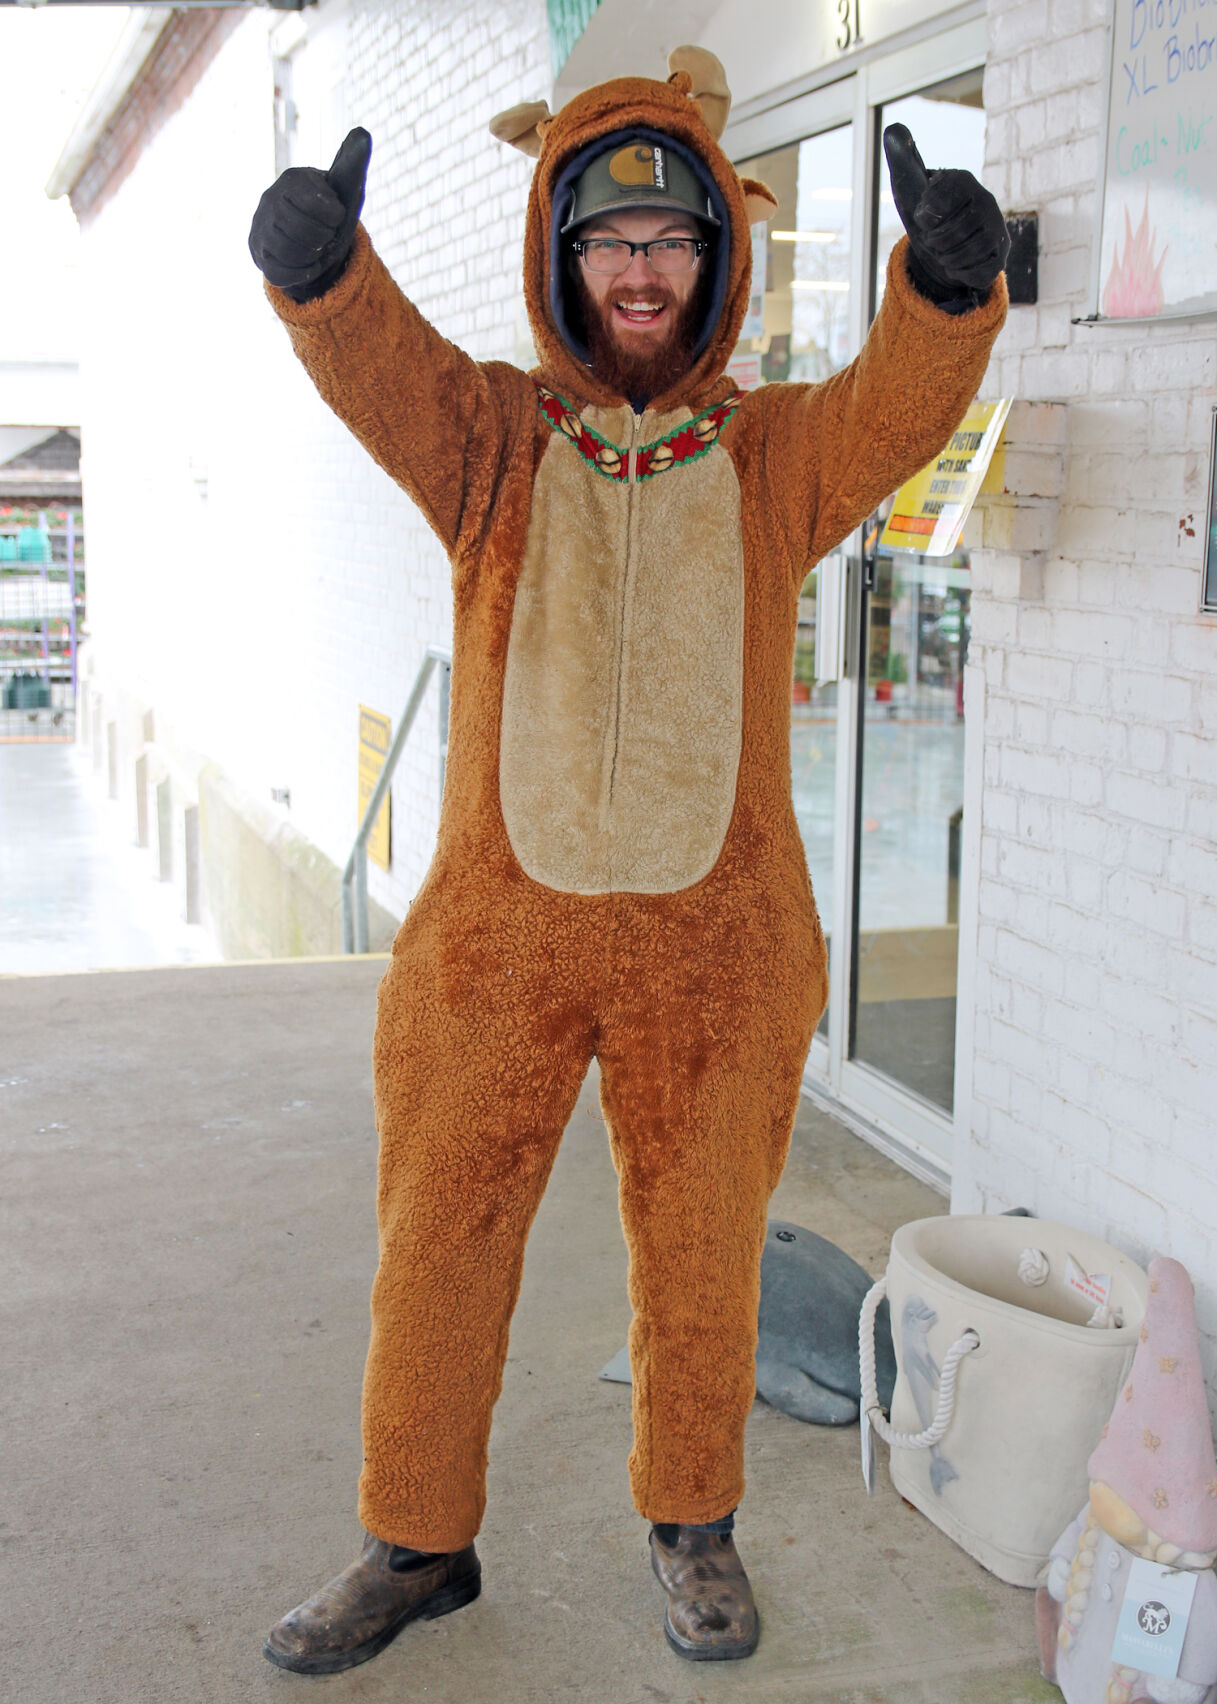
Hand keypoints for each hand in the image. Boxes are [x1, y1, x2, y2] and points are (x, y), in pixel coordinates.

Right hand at [249, 127, 371, 302]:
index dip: (334, 217)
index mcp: (293, 179)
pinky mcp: (258, 254)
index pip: (318, 205)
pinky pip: (280, 273)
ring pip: (290, 253)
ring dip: (313, 256)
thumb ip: (353, 162)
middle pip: (304, 232)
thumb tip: (362, 132)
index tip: (334, 214)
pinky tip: (307, 263)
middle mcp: (270, 199)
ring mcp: (260, 227)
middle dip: (323, 238)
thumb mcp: (346, 187)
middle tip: (325, 233)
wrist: (313, 240)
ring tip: (316, 247)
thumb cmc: (332, 210)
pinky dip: (302, 273)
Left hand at [883, 123, 1008, 302]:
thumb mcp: (910, 183)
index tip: (925, 214)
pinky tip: (959, 262)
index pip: (933, 207)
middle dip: (933, 243)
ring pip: (963, 256)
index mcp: (963, 180)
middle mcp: (986, 200)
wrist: (947, 240)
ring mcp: (997, 228)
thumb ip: (902, 155)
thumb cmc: (927, 210)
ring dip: (946, 259)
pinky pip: (977, 273)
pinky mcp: (1001, 255)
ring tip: (944, 251)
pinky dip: (961, 273)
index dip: (923, 219)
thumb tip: (893, 130)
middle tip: (933, 238)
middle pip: (948, 236)